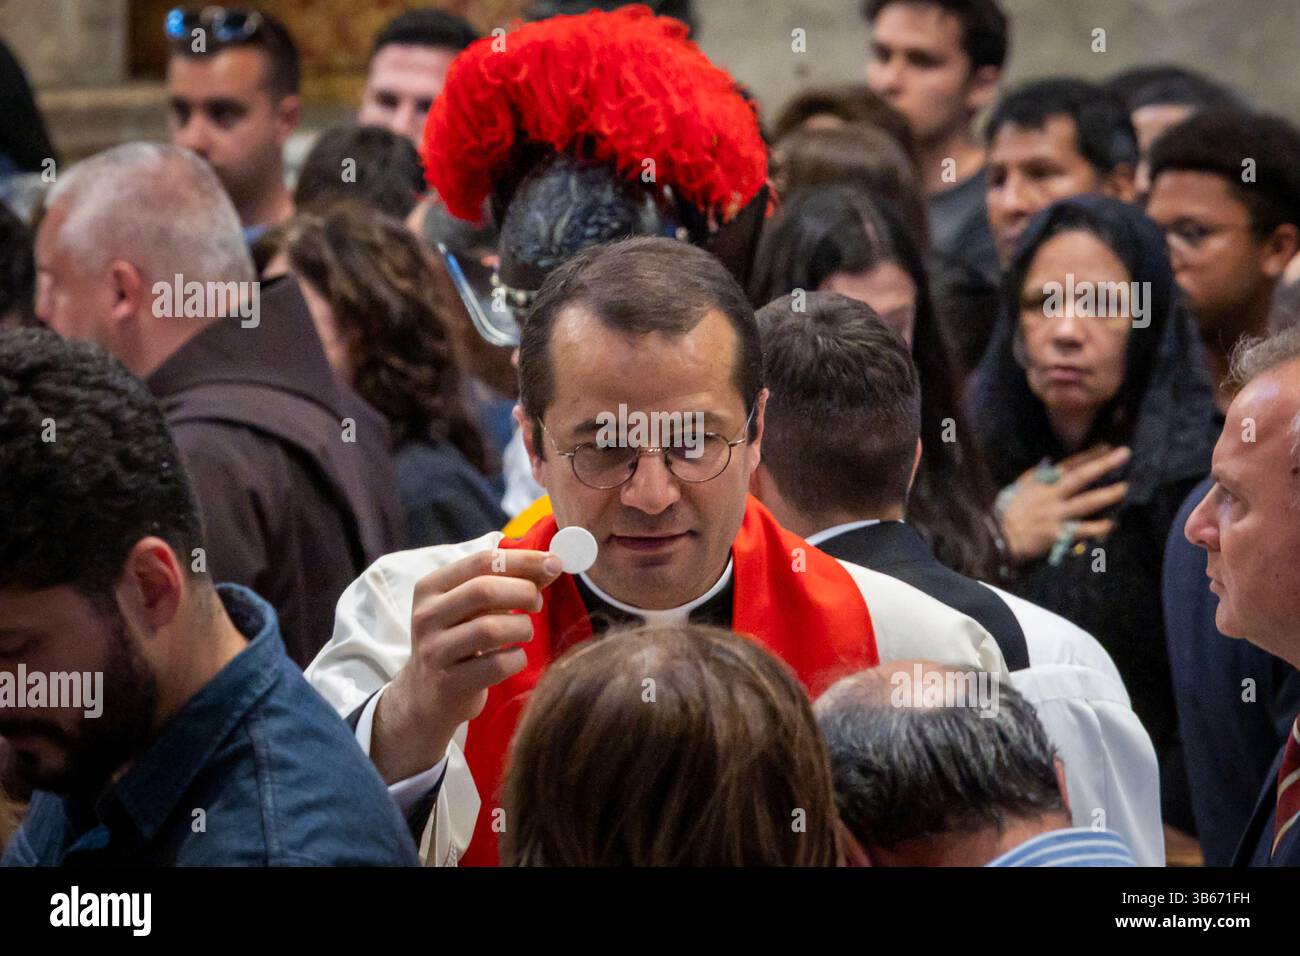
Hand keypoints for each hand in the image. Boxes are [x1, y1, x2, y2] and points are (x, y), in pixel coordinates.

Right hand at [371, 548, 563, 782]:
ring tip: (525, 631)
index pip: (482, 561)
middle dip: (523, 592)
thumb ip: (506, 582)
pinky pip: (497, 665)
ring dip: (521, 627)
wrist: (428, 695)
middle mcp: (427, 616)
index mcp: (431, 587)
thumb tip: (551, 565)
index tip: (554, 564)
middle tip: (538, 603)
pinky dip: (517, 658)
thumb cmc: (459, 639)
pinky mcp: (449, 684)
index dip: (523, 560)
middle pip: (483, 591)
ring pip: (490, 629)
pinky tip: (514, 657)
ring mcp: (435, 651)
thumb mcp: (472, 606)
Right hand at [998, 444, 1130, 563]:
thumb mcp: (1018, 487)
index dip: (1088, 455)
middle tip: (1124, 454)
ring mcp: (1055, 514)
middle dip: (1102, 465)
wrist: (997, 536)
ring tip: (1124, 488)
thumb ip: (1035, 476)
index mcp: (1040, 482)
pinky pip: (1081, 530)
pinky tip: (1111, 524)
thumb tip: (1051, 462)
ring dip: (1107, 494)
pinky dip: (1097, 528)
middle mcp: (1050, 495)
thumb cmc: (1007, 511)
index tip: (1106, 446)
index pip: (1068, 465)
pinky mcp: (1057, 533)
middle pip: (1080, 477)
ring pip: (1086, 502)